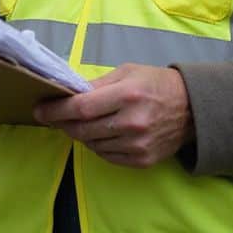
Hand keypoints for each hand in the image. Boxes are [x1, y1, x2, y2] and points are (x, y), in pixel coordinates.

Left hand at [32, 64, 194, 167]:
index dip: (56, 110)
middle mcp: (132, 122)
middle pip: (82, 129)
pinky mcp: (142, 160)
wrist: (193, 109)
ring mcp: (137, 145)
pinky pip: (106, 156)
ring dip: (79, 134)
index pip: (81, 108)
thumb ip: (97, 84)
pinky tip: (99, 133)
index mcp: (127, 95)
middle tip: (52, 117)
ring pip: (92, 144)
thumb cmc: (156, 83)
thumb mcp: (128, 72)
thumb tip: (68, 93)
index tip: (39, 109)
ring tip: (79, 122)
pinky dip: (96, 145)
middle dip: (61, 123)